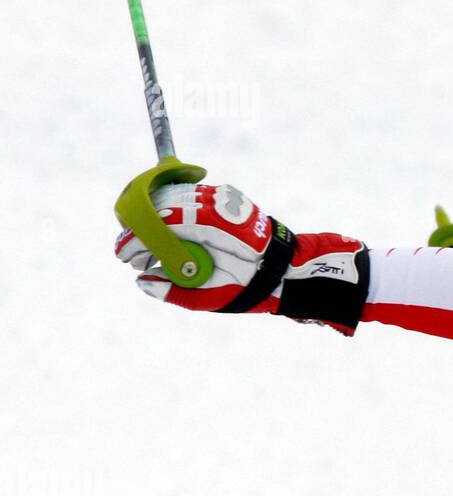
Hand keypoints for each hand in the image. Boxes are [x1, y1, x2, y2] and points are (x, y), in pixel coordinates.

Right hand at [115, 183, 368, 332]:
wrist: (286, 270)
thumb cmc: (250, 287)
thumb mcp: (212, 297)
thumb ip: (175, 291)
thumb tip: (142, 281)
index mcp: (211, 226)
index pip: (160, 224)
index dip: (136, 239)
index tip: (123, 256)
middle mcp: (215, 205)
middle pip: (162, 207)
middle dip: (140, 231)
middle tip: (132, 257)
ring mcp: (222, 197)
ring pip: (173, 199)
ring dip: (154, 223)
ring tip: (149, 252)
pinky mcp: (226, 198)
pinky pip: (189, 201)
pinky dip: (173, 217)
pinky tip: (168, 239)